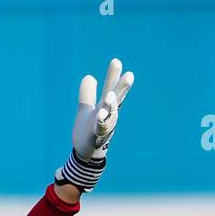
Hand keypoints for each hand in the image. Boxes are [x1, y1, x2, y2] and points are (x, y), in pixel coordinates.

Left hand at [59, 58, 134, 192]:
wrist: (84, 155)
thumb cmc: (87, 131)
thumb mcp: (86, 109)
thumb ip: (87, 94)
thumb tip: (89, 76)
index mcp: (105, 107)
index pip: (110, 88)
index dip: (113, 76)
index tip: (116, 61)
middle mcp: (108, 115)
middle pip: (116, 99)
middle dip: (122, 87)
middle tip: (130, 75)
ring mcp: (104, 126)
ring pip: (110, 114)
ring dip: (111, 105)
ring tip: (111, 95)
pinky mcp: (97, 137)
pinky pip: (100, 129)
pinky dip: (101, 122)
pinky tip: (100, 115)